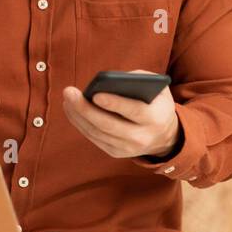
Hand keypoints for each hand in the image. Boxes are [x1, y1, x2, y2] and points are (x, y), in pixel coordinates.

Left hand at [62, 70, 179, 159]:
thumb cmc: (156, 104)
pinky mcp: (115, 152)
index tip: (95, 95)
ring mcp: (127, 148)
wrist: (164, 136)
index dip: (114, 103)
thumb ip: (139, 79)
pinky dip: (80, 124)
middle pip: (108, 124)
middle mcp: (141, 137)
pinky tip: (71, 110)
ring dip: (78, 115)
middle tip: (69, 92)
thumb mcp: (158, 88)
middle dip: (85, 108)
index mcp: (154, 118)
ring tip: (67, 99)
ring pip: (97, 132)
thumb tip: (110, 79)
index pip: (133, 111)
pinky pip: (94, 137)